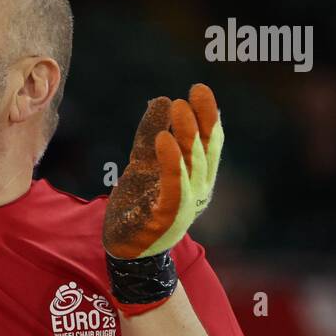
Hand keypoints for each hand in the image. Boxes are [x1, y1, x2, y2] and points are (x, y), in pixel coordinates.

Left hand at [104, 84, 222, 258]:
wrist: (127, 246)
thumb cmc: (140, 203)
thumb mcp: (144, 162)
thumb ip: (151, 134)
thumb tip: (161, 100)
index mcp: (196, 175)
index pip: (208, 141)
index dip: (207, 115)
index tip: (200, 89)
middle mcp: (197, 188)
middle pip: (205, 150)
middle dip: (201, 119)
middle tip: (194, 92)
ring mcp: (184, 204)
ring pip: (192, 164)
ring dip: (187, 134)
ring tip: (179, 107)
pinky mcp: (166, 216)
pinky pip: (172, 185)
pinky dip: (171, 161)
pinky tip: (163, 140)